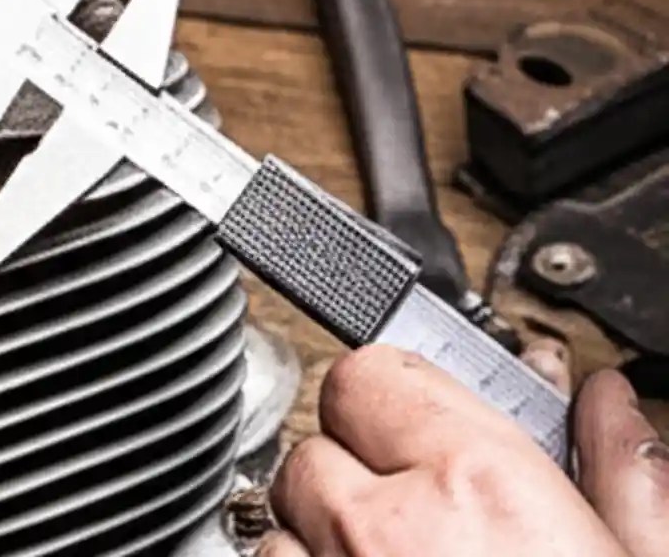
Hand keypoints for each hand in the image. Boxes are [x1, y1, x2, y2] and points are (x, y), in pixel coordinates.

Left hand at [263, 346, 667, 556]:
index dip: (392, 390)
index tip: (412, 410)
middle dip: (359, 462)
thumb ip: (617, 474)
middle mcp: (379, 527)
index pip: (366, 372)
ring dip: (323, 524)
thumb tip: (606, 404)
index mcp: (475, 485)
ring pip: (281, 510)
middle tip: (418, 502)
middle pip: (316, 439)